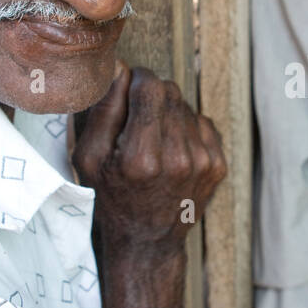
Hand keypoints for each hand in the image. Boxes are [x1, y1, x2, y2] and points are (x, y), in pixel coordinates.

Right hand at [72, 64, 226, 254]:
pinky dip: (186, 127)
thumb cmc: (110, 197)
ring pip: (186, 105)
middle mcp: (178, 159)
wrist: (147, 240)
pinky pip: (202, 121)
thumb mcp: (89, 157)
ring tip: (152, 137)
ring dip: (168, 111)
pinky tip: (171, 148)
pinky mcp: (218, 165)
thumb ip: (104, 109)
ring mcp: (203, 162)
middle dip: (152, 93)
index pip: (150, 87)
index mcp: (141, 158)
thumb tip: (119, 67)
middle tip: (136, 115)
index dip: (137, 78)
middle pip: (170, 91)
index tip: (128, 86)